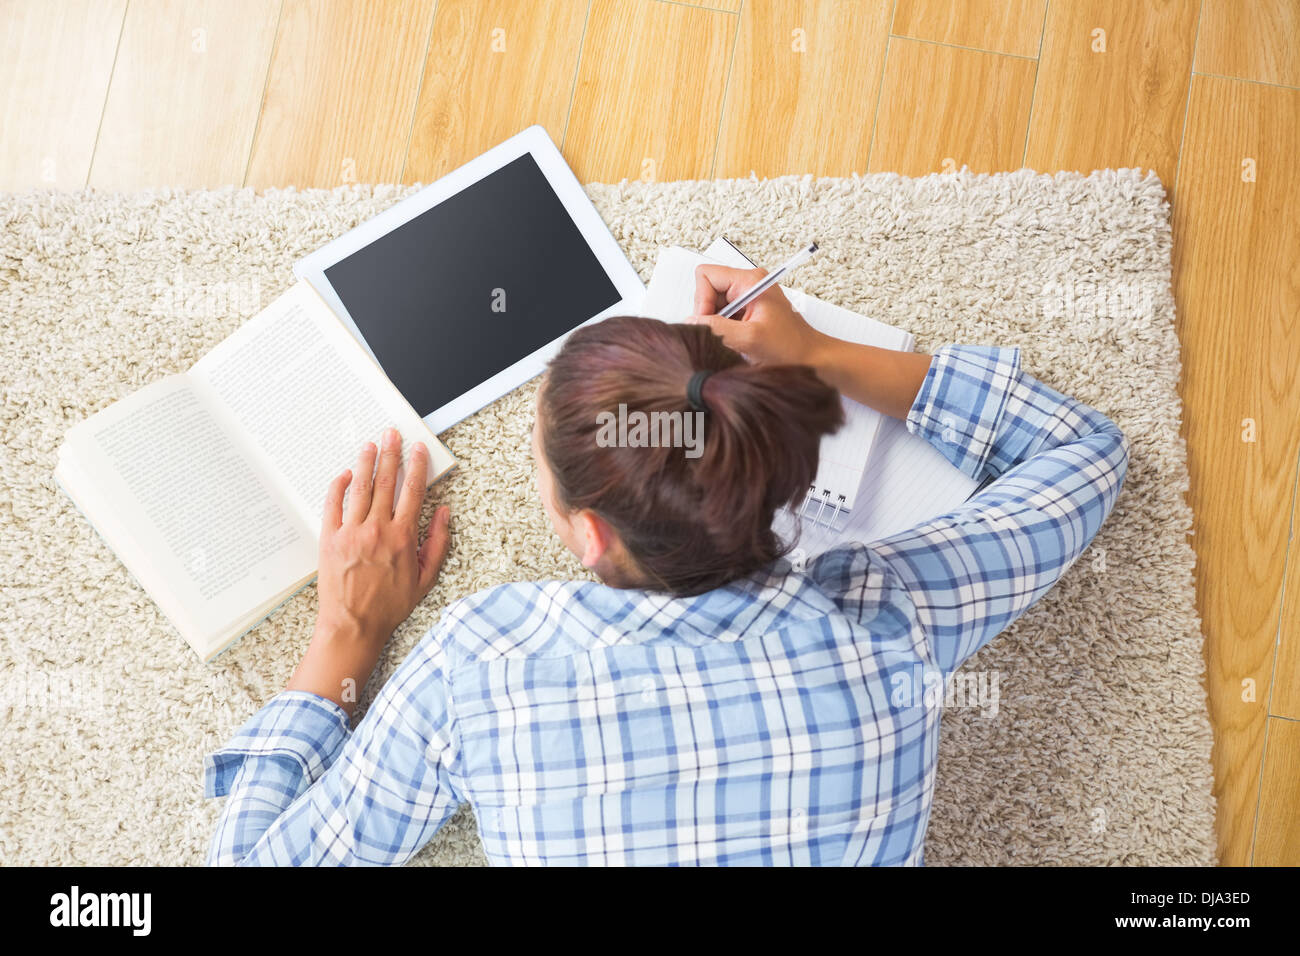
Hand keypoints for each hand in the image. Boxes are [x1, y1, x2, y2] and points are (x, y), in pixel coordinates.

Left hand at [285, 428, 450, 715]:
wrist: (353, 624)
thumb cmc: (390, 605)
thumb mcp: (425, 578)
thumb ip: (436, 542)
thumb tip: (443, 513)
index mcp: (402, 537)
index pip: (412, 491)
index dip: (417, 466)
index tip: (418, 449)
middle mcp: (377, 529)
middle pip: (385, 482)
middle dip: (391, 454)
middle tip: (391, 433)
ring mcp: (351, 532)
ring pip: (360, 488)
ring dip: (366, 463)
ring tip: (370, 445)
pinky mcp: (329, 538)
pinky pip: (333, 504)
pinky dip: (338, 486)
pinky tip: (344, 474)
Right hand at [687, 263, 828, 367]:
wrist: (811, 359)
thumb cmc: (791, 347)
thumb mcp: (749, 338)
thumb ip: (716, 328)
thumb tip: (690, 322)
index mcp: (750, 280)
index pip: (706, 275)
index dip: (701, 300)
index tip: (709, 322)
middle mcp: (748, 284)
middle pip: (707, 291)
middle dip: (709, 315)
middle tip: (724, 334)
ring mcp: (748, 298)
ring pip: (713, 306)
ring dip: (718, 325)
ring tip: (735, 340)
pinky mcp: (748, 311)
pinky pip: (723, 317)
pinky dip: (725, 330)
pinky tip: (738, 342)